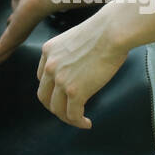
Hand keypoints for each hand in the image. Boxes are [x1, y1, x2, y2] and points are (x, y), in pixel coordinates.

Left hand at [35, 8, 127, 129]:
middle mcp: (49, 66)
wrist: (112, 32)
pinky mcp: (75, 91)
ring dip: (67, 118)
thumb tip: (82, 66)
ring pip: (57, 109)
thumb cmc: (104, 31)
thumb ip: (71, 54)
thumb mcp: (76, 39)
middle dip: (56, 107)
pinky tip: (87, 123)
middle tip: (69, 112)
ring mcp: (60, 80)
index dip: (52, 89)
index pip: (42, 77)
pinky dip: (78, 122)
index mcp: (48, 51)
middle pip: (44, 96)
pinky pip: (72, 115)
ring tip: (79, 120)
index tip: (64, 94)